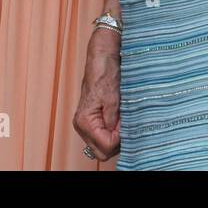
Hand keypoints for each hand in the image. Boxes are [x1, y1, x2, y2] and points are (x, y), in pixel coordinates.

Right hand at [73, 27, 121, 159]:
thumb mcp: (113, 99)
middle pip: (102, 151)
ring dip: (115, 135)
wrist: (101, 56)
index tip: (126, 123)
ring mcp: (86, 123)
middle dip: (117, 140)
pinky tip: (118, 118)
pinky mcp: (92, 119)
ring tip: (122, 117)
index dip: (119, 138)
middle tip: (125, 123)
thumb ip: (115, 122)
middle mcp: (81, 125)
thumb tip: (119, 138)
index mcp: (84, 121)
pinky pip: (103, 135)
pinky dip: (113, 130)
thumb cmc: (105, 73)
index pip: (105, 147)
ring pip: (103, 145)